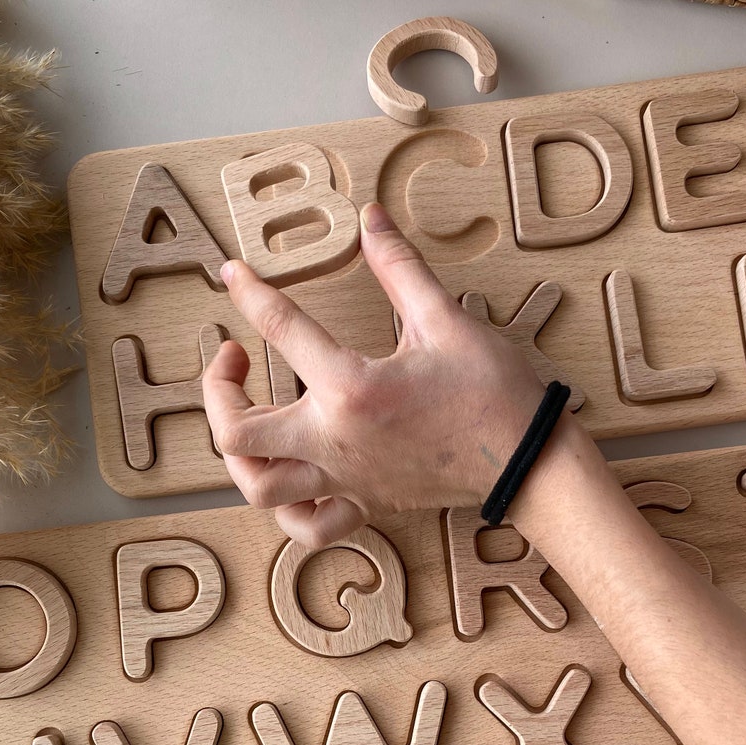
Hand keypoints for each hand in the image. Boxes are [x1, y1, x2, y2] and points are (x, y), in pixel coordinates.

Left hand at [203, 202, 544, 547]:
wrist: (527, 461)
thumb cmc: (491, 393)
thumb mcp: (446, 319)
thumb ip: (400, 267)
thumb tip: (370, 218)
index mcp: (352, 389)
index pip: (281, 330)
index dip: (249, 293)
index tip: (233, 275)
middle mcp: (335, 442)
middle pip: (236, 433)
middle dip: (218, 392)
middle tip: (234, 360)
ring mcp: (346, 479)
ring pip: (259, 488)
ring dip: (240, 453)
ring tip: (251, 418)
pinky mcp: (364, 502)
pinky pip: (308, 526)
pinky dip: (286, 509)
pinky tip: (292, 478)